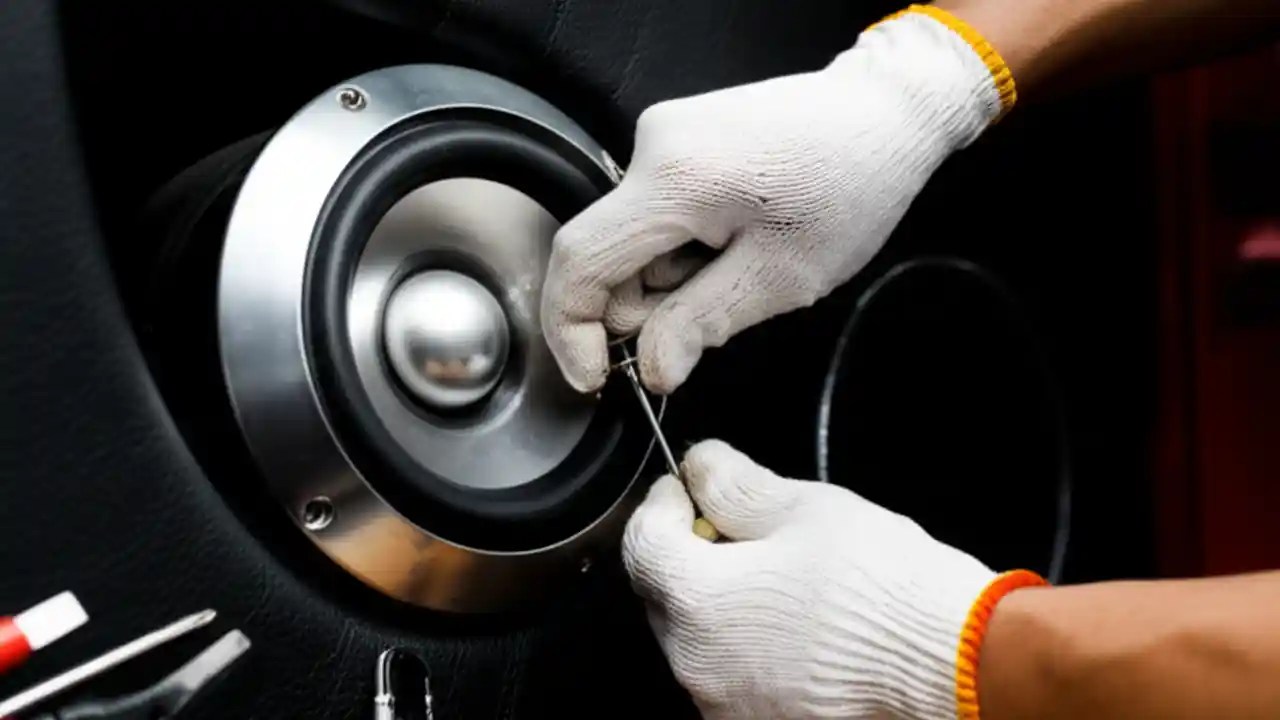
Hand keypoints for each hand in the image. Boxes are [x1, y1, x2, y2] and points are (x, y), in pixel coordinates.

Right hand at [541, 11, 1008, 393]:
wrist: (885, 112)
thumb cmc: (852, 186)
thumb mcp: (782, 278)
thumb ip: (701, 323)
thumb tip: (653, 367)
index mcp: (676, 179)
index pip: (580, 261)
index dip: (572, 330)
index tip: (595, 376)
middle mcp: (654, 143)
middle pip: (604, 253)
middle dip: (645, 303)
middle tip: (714, 310)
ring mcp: (662, 133)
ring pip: (631, 238)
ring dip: (672, 273)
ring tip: (741, 260)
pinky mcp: (676, 136)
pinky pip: (651, 212)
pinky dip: (682, 243)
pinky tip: (734, 235)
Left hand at [623, 440, 997, 719]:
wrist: (954, 662)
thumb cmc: (883, 589)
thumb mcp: (803, 509)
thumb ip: (735, 485)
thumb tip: (703, 466)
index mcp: (697, 602)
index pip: (642, 542)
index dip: (662, 503)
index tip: (684, 488)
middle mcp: (697, 663)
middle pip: (663, 593)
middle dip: (687, 551)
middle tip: (735, 525)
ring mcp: (725, 702)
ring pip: (696, 636)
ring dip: (716, 601)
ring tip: (777, 576)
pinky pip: (729, 672)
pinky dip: (744, 642)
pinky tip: (791, 620)